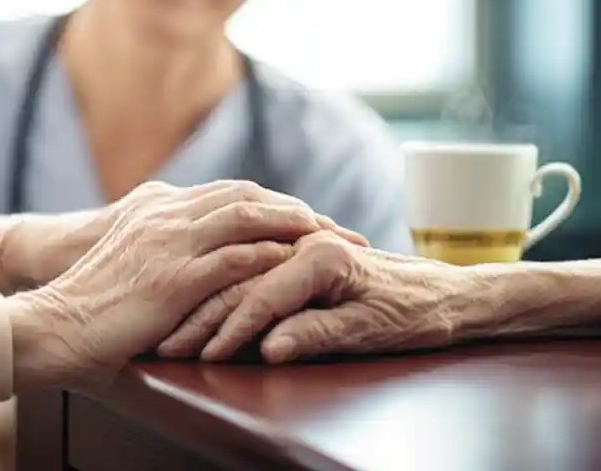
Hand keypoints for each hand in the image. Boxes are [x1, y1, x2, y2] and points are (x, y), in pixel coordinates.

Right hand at [0, 184, 367, 287]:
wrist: (49, 326)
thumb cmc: (87, 308)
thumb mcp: (130, 262)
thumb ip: (164, 252)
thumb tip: (204, 269)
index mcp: (156, 208)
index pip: (231, 192)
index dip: (276, 203)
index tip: (312, 220)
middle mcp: (166, 214)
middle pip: (250, 195)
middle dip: (300, 209)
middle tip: (341, 228)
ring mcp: (169, 242)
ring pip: (249, 215)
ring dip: (298, 225)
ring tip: (334, 242)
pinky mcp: (173, 276)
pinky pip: (236, 257)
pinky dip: (272, 257)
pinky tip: (298, 266)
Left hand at [159, 230, 476, 363]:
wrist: (446, 296)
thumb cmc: (379, 302)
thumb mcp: (318, 307)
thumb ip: (274, 307)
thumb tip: (223, 325)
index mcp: (288, 246)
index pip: (223, 270)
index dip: (186, 301)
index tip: (153, 329)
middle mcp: (304, 248)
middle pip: (235, 280)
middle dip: (194, 316)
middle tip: (159, 346)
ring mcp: (333, 267)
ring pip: (269, 293)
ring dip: (231, 326)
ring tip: (199, 354)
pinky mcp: (363, 295)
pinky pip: (321, 314)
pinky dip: (295, 331)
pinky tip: (270, 351)